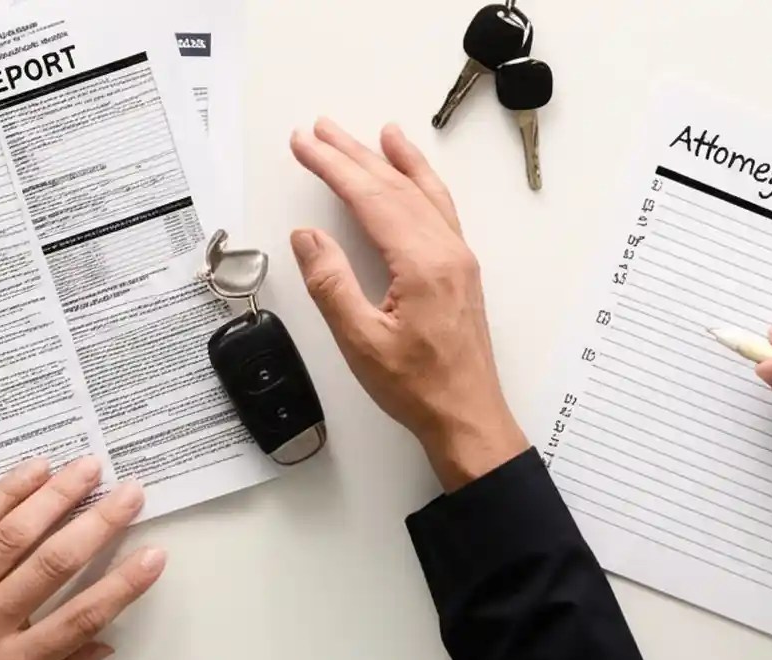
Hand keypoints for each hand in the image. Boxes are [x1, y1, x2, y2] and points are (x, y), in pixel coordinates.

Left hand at [0, 458, 166, 659]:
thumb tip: (104, 643)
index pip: (81, 617)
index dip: (124, 584)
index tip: (154, 556)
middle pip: (54, 563)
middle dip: (100, 522)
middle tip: (130, 493)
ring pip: (12, 534)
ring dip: (56, 495)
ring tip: (88, 468)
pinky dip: (4, 494)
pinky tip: (31, 473)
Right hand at [289, 119, 526, 490]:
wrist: (467, 417)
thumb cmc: (419, 387)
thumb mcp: (360, 341)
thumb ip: (331, 283)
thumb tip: (308, 237)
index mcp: (422, 263)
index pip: (370, 198)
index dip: (333, 167)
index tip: (304, 144)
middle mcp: (446, 251)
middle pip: (395, 186)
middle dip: (354, 154)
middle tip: (320, 130)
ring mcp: (458, 259)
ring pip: (422, 193)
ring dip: (392, 161)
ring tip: (374, 134)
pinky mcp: (461, 271)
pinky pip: (440, 209)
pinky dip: (423, 183)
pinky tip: (414, 177)